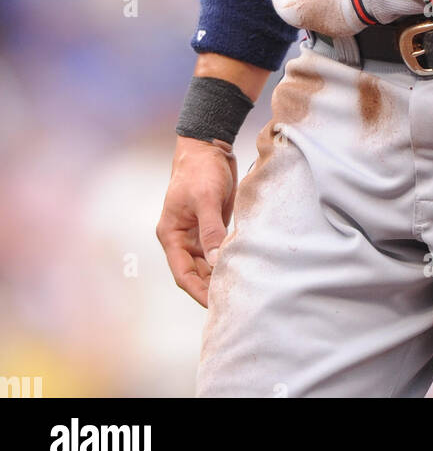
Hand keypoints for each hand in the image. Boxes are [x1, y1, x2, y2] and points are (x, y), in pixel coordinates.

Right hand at [156, 137, 237, 307]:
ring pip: (208, 264)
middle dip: (211, 288)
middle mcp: (182, 238)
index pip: (183, 273)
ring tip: (241, 290)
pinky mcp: (212, 226)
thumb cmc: (201, 169)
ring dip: (220, 275)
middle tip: (235, 302)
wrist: (209, 146)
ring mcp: (197, 233)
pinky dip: (228, 260)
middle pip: (196, 273)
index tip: (216, 305)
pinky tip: (244, 268)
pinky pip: (219, 250)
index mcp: (171, 235)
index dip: (198, 291)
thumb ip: (211, 229)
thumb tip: (217, 261)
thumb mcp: (206, 198)